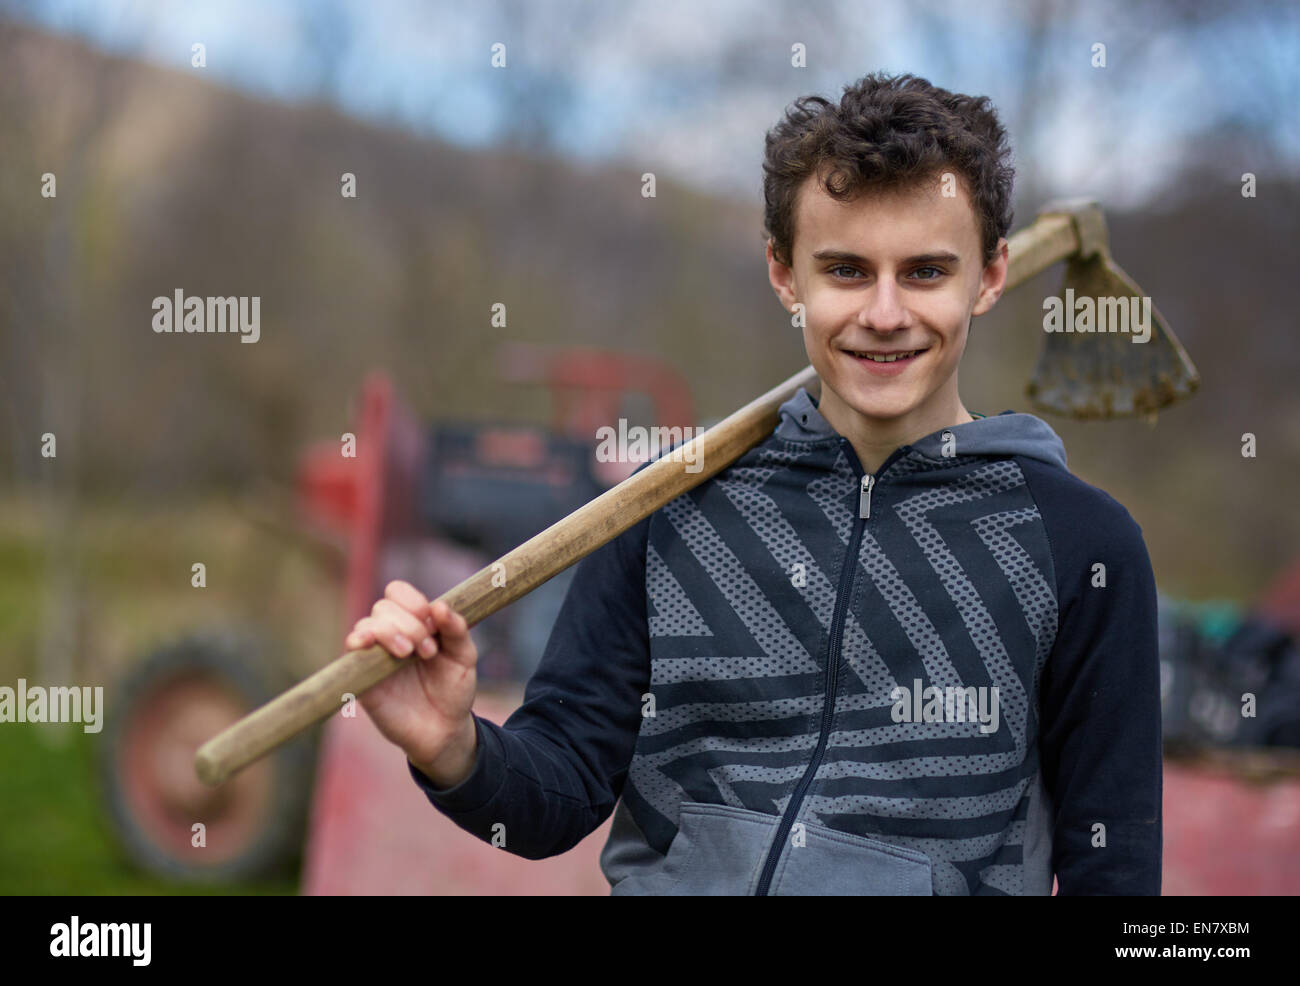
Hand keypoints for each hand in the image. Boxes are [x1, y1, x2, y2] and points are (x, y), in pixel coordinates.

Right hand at [345, 580, 478, 784]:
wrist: (444, 730)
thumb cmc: (453, 690)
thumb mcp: (464, 657)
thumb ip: (457, 629)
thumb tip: (440, 605)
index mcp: (414, 624)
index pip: (399, 593)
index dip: (413, 601)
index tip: (431, 620)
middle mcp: (391, 635)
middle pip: (383, 607)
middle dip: (409, 624)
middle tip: (428, 650)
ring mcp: (374, 656)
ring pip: (366, 625)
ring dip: (389, 632)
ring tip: (409, 654)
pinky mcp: (362, 677)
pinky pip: (350, 651)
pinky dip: (357, 640)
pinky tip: (368, 645)